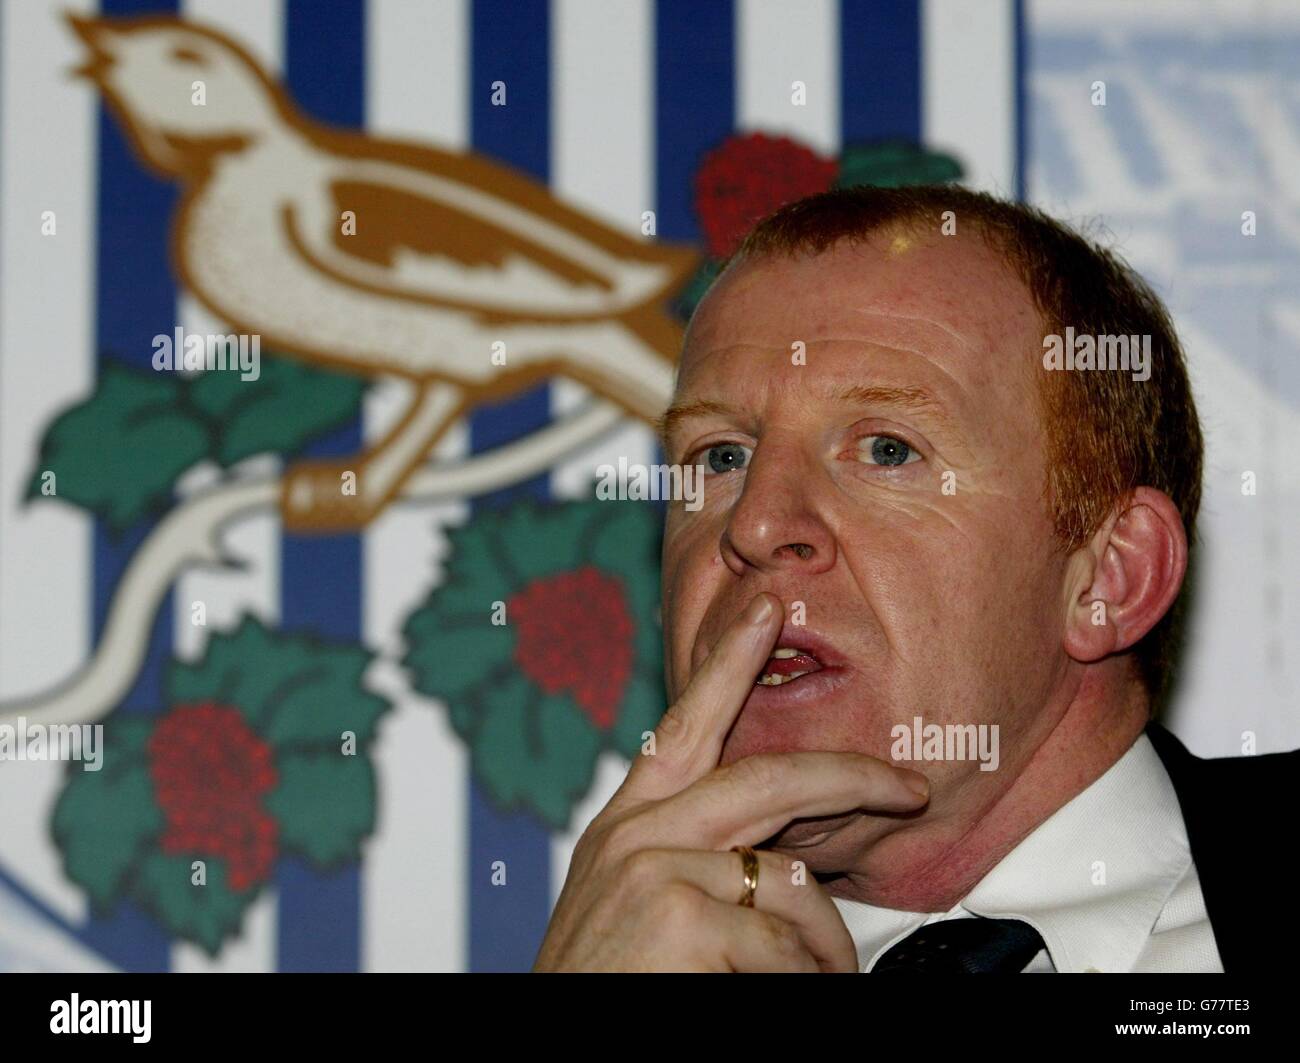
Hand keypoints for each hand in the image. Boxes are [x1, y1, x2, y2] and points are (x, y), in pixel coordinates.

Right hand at [534, 592, 930, 971]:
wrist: (549, 1051)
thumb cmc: (602, 985)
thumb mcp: (629, 904)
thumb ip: (688, 859)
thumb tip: (776, 858)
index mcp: (626, 826)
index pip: (684, 725)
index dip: (729, 663)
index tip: (768, 612)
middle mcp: (638, 835)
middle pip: (769, 778)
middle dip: (851, 777)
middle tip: (906, 786)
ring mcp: (658, 871)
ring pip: (795, 885)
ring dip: (826, 947)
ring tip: (821, 979)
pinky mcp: (683, 918)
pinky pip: (788, 945)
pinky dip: (803, 980)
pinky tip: (769, 992)